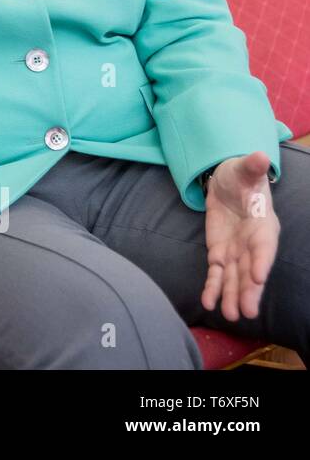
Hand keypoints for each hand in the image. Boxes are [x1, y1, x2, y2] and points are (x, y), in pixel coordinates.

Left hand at [201, 152, 279, 321]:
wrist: (228, 183)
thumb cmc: (241, 176)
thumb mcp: (244, 169)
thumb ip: (252, 167)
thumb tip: (260, 157)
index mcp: (264, 225)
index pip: (264, 246)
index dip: (262, 260)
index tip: (259, 276)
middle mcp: (252, 244)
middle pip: (251, 270)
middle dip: (249, 290)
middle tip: (246, 311)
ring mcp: (236, 251)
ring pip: (234, 277)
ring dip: (231, 295)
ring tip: (229, 315)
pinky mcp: (219, 253)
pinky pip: (215, 273)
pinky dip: (212, 287)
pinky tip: (208, 303)